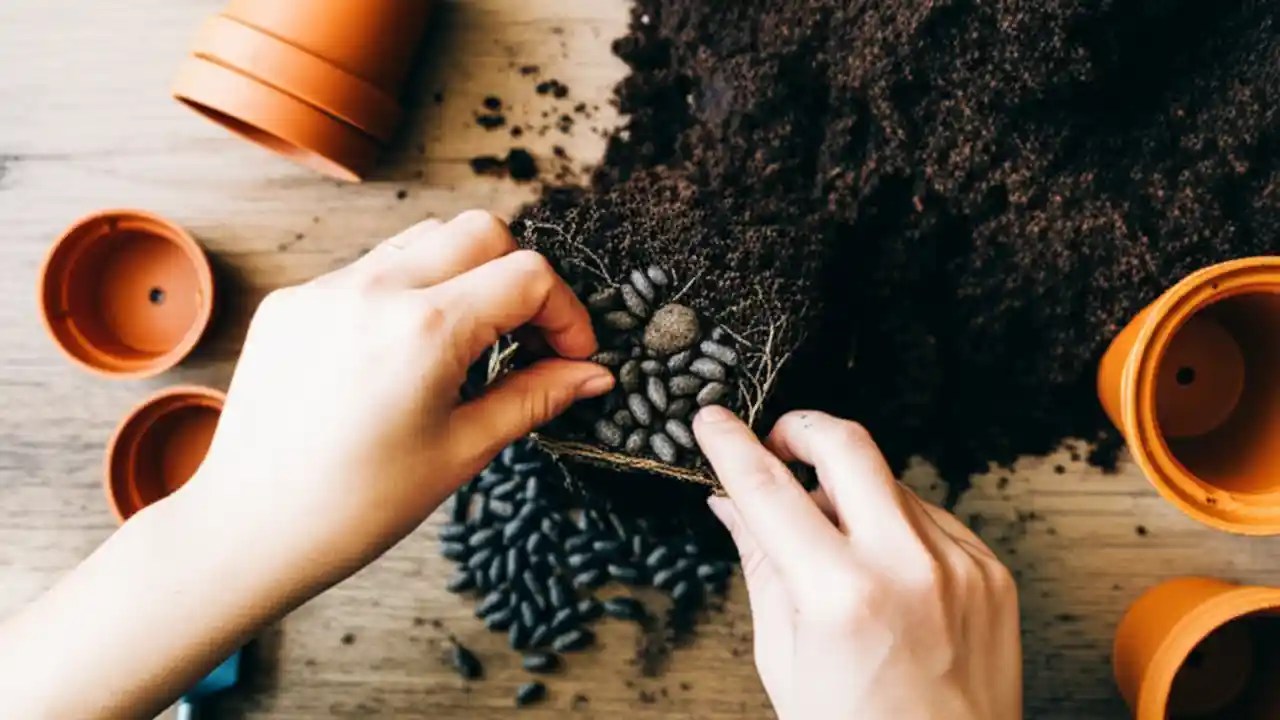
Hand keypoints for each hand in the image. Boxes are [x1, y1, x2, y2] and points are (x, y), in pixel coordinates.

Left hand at [186, 210, 614, 595]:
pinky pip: (368, 270)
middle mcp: (373, 290)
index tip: (570, 355)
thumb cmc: (357, 505)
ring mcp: (326, 290)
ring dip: (462, 276)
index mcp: (424, 329)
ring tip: (465, 346)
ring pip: (422, 240)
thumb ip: (534, 397)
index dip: (566, 313)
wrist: (250, 529)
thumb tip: (594, 374)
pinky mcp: (292, 302)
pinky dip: (405, 295)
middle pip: (480, 230)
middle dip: (518, 277)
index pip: (526, 276)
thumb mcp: (463, 450)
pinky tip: (402, 358)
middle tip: (524, 340)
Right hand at [693, 407, 1020, 719]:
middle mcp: (908, 567)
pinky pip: (929, 517)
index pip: (769, 490)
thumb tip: (731, 503)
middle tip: (776, 445)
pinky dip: (894, 527)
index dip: (731, 445)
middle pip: (847, 443)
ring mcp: (959, 565)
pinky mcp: (990, 571)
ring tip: (833, 544)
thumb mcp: (784, 659)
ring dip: (849, 491)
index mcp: (841, 596)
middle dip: (801, 429)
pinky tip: (882, 572)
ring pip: (889, 481)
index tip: (712, 420)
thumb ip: (761, 566)